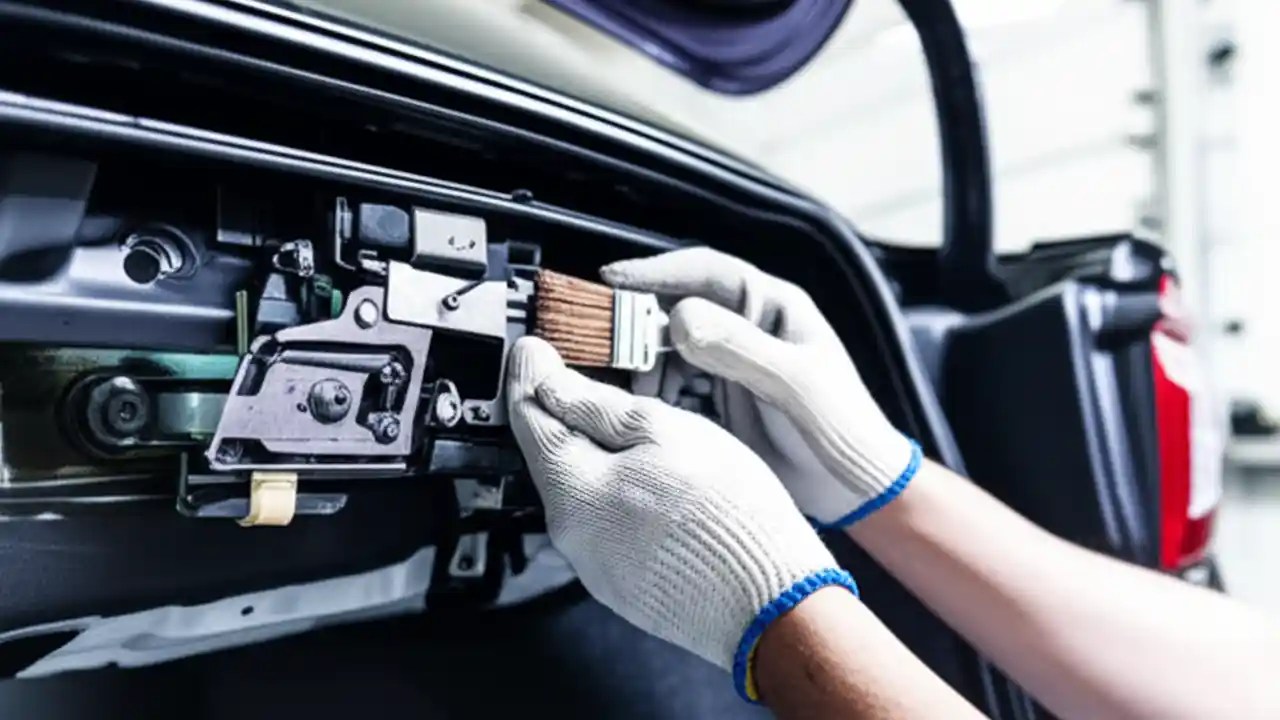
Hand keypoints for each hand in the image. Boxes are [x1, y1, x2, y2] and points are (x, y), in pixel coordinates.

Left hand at [506, 336, 856, 700]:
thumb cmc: (728, 512)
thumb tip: (547, 380)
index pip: (529, 420)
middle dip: (567, 417)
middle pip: (553, 458)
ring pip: (583, 493)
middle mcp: (570, 536)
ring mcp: (596, 566)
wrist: (771, 599)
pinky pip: (607, 527)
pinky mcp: (623, 586)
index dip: (530, 377)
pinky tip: (660, 487)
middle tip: (593, 377)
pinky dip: (621, 497)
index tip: (534, 350)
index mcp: (573, 491)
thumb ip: (597, 406)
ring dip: (600, 459)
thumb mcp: (665, 431)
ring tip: (644, 436)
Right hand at [602, 248, 920, 527]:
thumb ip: (742, 350)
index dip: (659, 271)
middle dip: (644, 327)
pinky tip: (655, 413)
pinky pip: (674, 388)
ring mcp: (730, 365)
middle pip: (679, 309)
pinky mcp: (719, 402)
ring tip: (644, 395)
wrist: (856, 491)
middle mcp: (747, 329)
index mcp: (772, 307)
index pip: (707, 273)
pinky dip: (658, 397)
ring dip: (649, 368)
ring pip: (670, 351)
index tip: (615, 279)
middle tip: (616, 350)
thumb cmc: (844, 429)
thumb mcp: (797, 384)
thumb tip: (682, 318)